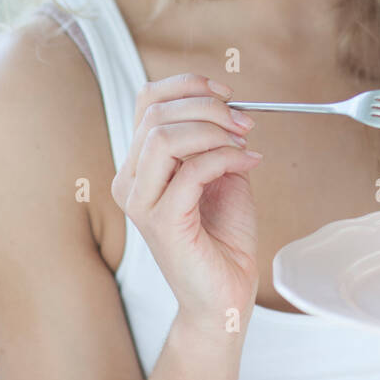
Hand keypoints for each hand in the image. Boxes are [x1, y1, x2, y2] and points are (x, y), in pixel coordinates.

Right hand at [111, 73, 261, 326]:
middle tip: (245, 123)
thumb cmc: (223, 237)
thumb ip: (216, 140)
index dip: (188, 85)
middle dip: (208, 107)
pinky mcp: (161, 222)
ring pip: (163, 136)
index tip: (228, 93)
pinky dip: (226, 157)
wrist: (226, 293)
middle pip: (156, 112)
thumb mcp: (222, 172)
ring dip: (213, 130)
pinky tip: (249, 163)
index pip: (148, 100)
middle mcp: (130, 179)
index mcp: (140, 163)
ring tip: (243, 143)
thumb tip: (230, 109)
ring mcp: (141, 201)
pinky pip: (191, 170)